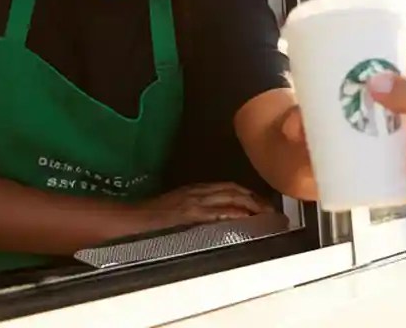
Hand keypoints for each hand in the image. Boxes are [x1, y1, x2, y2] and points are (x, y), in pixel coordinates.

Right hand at [134, 183, 273, 232]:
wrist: (135, 218)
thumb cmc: (153, 214)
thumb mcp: (179, 204)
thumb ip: (198, 206)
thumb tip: (217, 213)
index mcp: (196, 189)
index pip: (229, 187)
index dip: (248, 193)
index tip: (261, 201)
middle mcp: (198, 192)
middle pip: (234, 190)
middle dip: (255, 199)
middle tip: (270, 209)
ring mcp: (195, 202)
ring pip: (229, 198)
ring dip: (250, 205)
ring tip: (264, 214)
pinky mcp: (190, 214)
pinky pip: (216, 212)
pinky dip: (232, 213)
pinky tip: (244, 217)